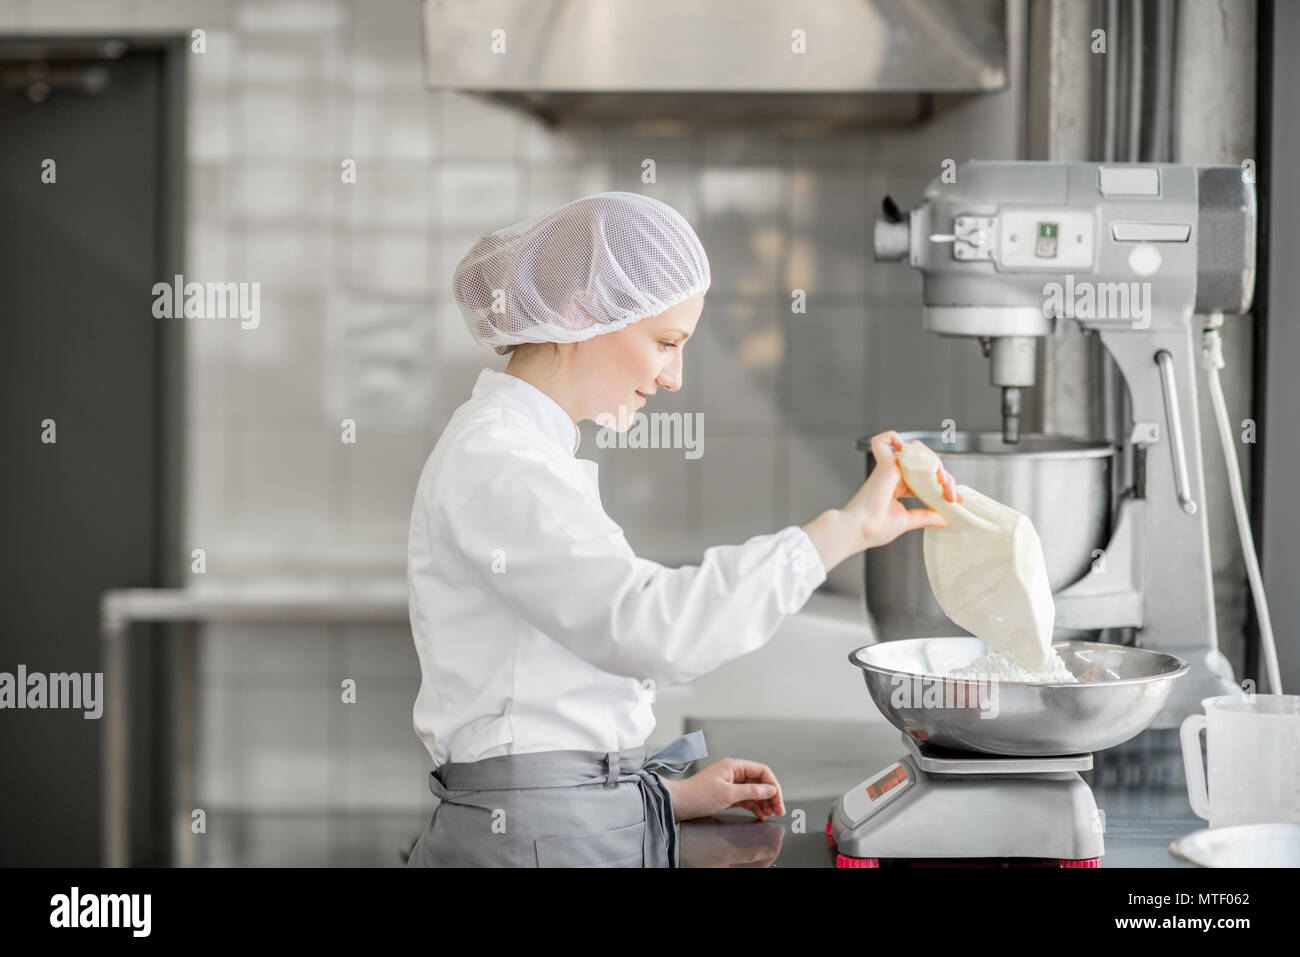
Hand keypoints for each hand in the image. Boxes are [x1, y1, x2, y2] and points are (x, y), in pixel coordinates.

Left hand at [662, 758, 784, 821]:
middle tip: (778, 810)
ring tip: (770, 814)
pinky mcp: (726, 794)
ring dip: (763, 802)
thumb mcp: (728, 794)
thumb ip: (751, 792)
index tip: (778, 800)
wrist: (678, 804)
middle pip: (759, 781)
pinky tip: (760, 814)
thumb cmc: (697, 795)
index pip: (762, 771)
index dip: (773, 785)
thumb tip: (770, 790)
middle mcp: (733, 772)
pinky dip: (754, 806)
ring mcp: (730, 783)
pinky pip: (745, 799)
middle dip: (770, 795)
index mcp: (734, 766)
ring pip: (753, 791)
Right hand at [844, 430, 960, 549]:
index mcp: (896, 486)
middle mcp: (893, 474)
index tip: (955, 500)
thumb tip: (942, 518)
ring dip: (934, 461)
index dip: (942, 486)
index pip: (924, 478)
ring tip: (943, 481)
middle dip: (944, 477)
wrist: (858, 530)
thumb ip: (924, 517)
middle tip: (951, 495)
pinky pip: (887, 439)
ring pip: (916, 450)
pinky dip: (896, 437)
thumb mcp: (906, 521)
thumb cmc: (873, 528)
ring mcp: (889, 467)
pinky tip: (917, 455)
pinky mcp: (885, 464)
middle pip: (925, 463)